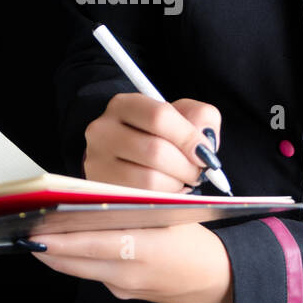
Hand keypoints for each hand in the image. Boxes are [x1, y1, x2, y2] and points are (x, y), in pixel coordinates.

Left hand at [27, 221, 233, 302]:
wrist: (220, 280)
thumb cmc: (196, 238)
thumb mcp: (170, 215)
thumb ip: (134, 210)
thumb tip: (94, 200)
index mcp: (143, 249)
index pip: (90, 245)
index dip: (59, 241)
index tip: (35, 232)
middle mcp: (130, 273)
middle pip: (77, 262)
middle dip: (49, 250)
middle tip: (24, 234)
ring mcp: (126, 287)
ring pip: (82, 270)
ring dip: (58, 257)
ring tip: (37, 241)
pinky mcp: (125, 293)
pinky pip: (96, 274)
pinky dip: (79, 262)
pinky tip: (67, 249)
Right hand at [82, 94, 221, 192]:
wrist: (125, 157)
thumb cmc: (158, 135)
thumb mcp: (180, 116)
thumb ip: (200, 118)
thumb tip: (205, 144)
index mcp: (124, 105)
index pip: (160, 116)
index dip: (188, 137)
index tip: (205, 151)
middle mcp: (103, 130)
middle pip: (156, 151)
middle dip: (187, 165)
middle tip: (198, 171)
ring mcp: (98, 162)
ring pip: (150, 179)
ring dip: (177, 183)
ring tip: (183, 179)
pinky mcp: (103, 189)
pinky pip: (143, 198)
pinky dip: (165, 197)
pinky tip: (170, 190)